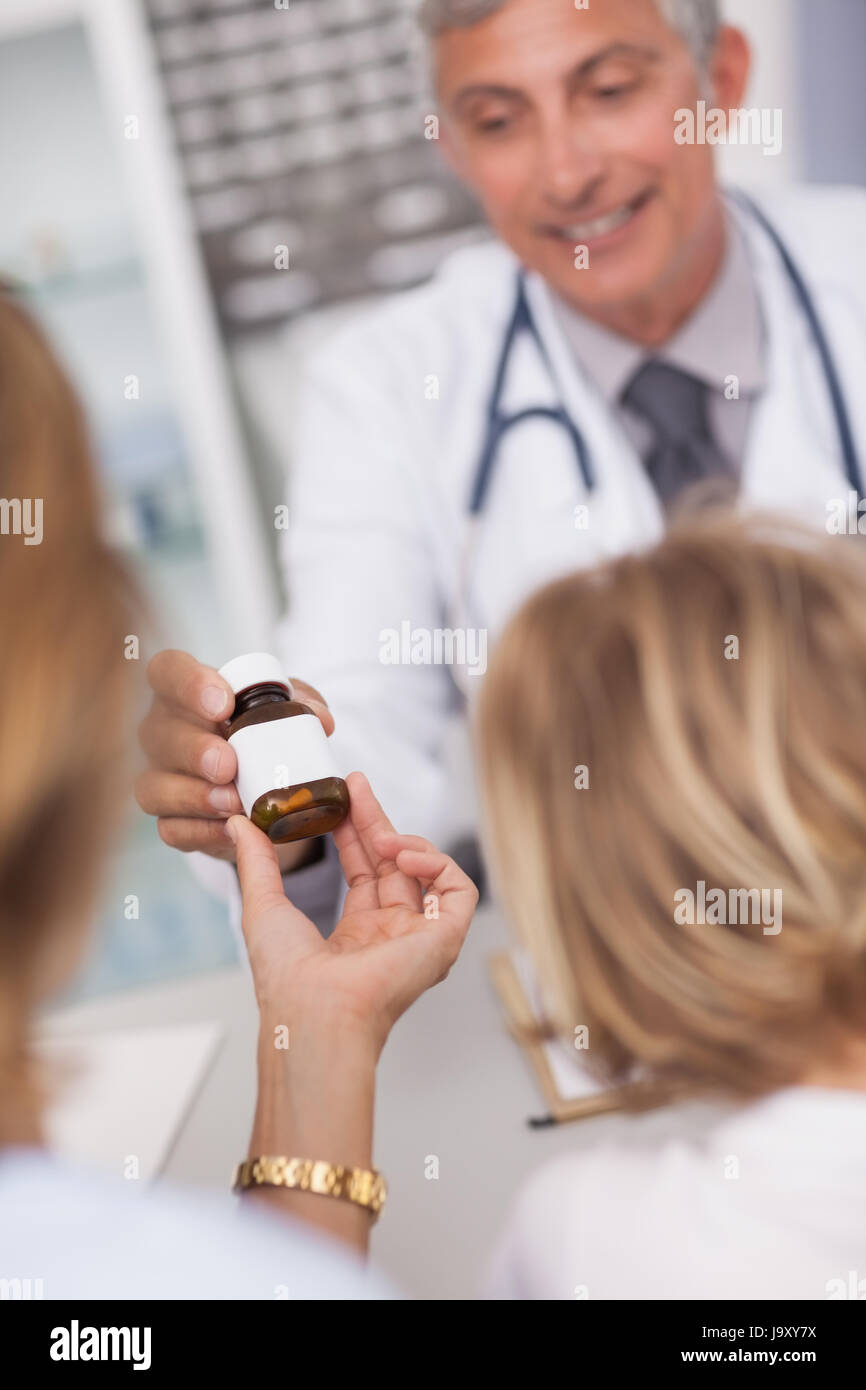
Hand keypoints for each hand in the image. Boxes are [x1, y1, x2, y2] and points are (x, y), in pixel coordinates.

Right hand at [135, 649, 334, 867]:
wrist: (260, 788)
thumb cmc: (264, 732)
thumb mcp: (288, 710)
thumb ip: (301, 706)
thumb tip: (319, 719)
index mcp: (185, 691)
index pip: (168, 671)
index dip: (188, 685)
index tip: (223, 704)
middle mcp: (162, 731)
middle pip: (158, 734)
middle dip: (194, 750)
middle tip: (228, 764)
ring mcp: (160, 776)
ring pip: (155, 787)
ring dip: (194, 796)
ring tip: (232, 802)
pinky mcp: (169, 820)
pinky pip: (171, 828)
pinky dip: (201, 831)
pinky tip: (229, 829)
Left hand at [227, 771, 477, 1056]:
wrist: (312, 1009)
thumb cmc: (286, 975)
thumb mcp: (263, 904)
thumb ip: (256, 861)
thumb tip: (238, 823)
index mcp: (355, 937)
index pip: (365, 871)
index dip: (356, 831)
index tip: (343, 795)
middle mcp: (391, 937)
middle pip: (393, 864)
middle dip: (376, 820)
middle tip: (356, 784)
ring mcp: (419, 939)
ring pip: (427, 873)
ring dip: (404, 841)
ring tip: (379, 834)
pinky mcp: (444, 940)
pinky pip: (458, 891)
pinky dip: (437, 864)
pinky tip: (403, 856)